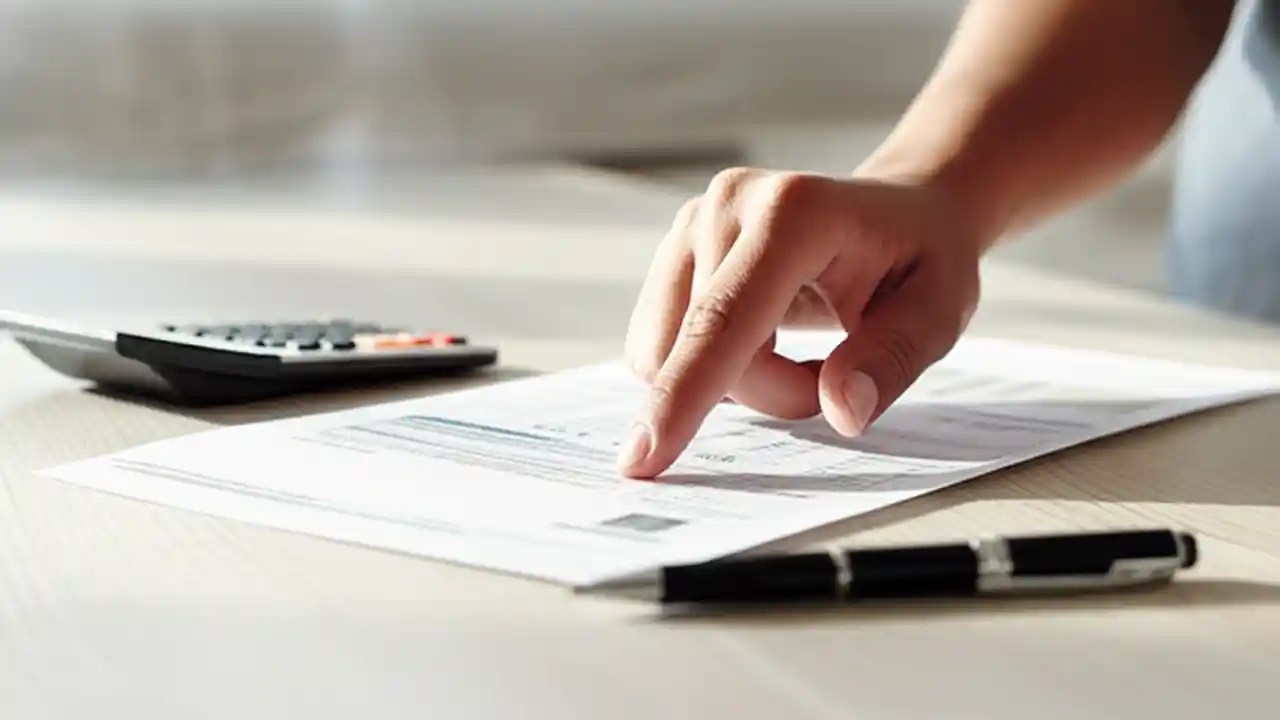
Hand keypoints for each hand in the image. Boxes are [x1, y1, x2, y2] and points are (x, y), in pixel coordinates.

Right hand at [619, 167, 988, 477]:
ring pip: (668, 354)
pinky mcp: (672, 252)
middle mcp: (727, 207)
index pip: (724, 318)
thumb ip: (890, 359)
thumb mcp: (939, 312)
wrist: (903, 211)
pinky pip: (662, 345)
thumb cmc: (922, 259)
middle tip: (833, 378)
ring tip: (799, 356)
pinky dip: (710, 368)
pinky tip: (763, 341)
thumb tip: (842, 411)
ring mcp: (691, 224)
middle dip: (766, 392)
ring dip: (735, 383)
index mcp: (794, 212)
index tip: (645, 456)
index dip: (684, 392)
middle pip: (700, 350)